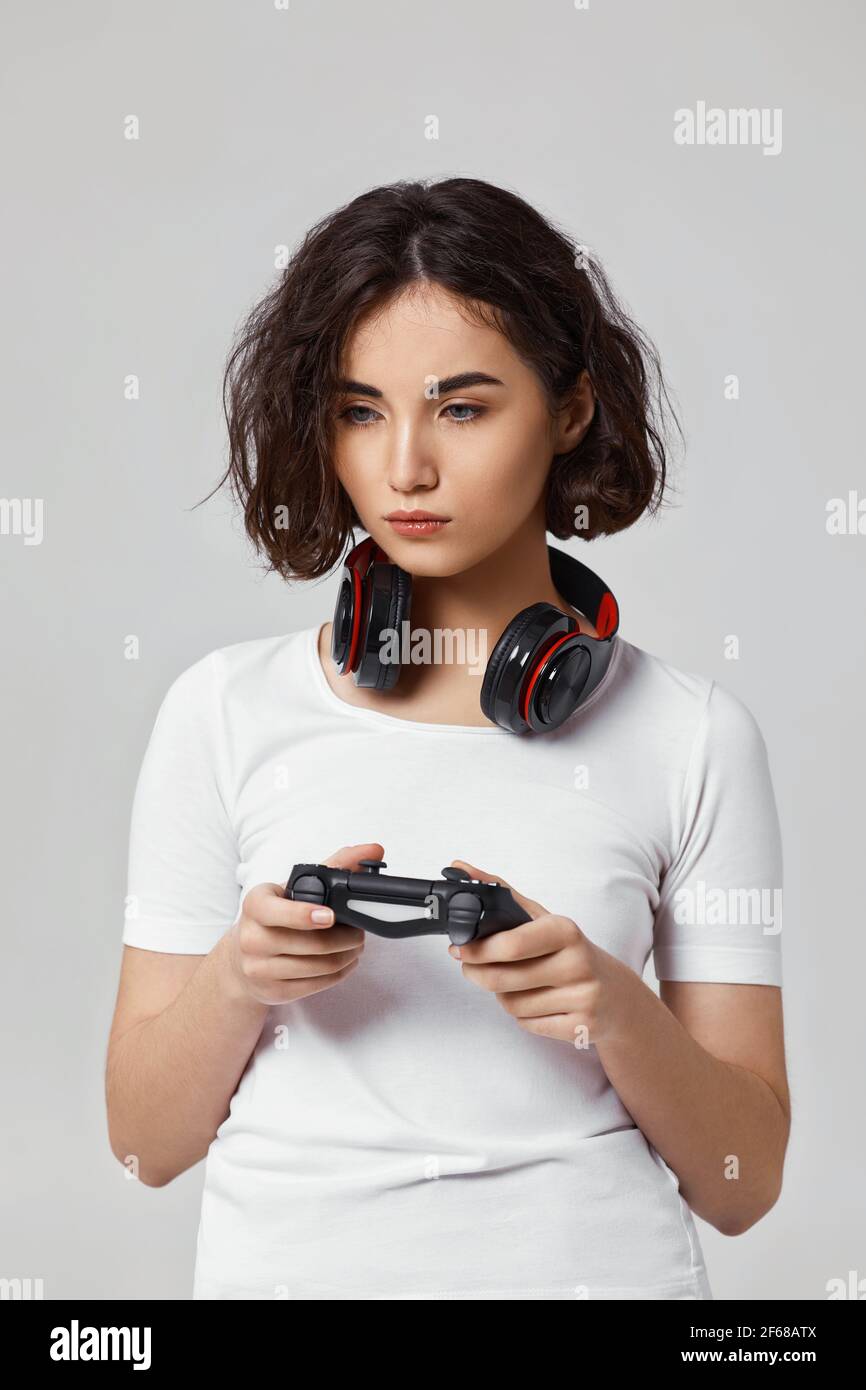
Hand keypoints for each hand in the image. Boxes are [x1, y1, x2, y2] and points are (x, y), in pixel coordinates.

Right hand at [223, 843, 383, 1004]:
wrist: (242, 958)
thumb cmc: (275, 917)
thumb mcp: (294, 888)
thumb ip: (336, 865)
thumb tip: (374, 848)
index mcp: (255, 905)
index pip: (277, 912)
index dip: (305, 915)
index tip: (330, 915)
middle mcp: (251, 938)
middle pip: (311, 944)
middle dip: (346, 938)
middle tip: (360, 932)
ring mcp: (259, 968)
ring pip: (318, 966)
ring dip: (347, 956)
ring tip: (355, 946)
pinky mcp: (272, 991)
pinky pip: (316, 985)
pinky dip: (339, 973)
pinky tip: (345, 962)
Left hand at [446, 858, 630, 1045]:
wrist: (617, 995)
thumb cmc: (570, 951)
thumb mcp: (542, 919)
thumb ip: (500, 892)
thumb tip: (458, 866)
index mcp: (565, 931)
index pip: (512, 944)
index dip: (478, 949)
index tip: (458, 947)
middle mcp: (577, 963)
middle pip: (503, 979)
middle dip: (477, 974)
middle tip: (469, 966)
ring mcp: (582, 997)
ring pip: (512, 1004)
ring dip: (502, 995)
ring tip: (513, 984)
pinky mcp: (581, 1028)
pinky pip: (528, 1024)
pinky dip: (522, 1016)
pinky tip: (535, 1003)